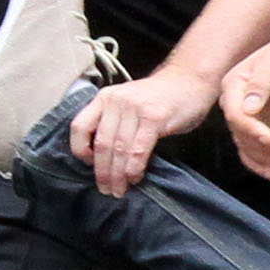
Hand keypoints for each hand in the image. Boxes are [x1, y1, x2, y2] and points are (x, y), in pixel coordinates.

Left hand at [72, 67, 217, 196]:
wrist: (191, 79)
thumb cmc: (161, 97)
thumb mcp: (128, 103)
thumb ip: (115, 122)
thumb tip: (104, 158)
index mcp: (105, 98)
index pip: (79, 127)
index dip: (80, 150)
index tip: (90, 165)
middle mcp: (116, 101)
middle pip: (101, 144)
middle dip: (102, 172)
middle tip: (106, 189)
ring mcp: (135, 108)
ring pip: (118, 149)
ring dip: (117, 175)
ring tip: (120, 190)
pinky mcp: (154, 118)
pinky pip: (138, 150)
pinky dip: (134, 168)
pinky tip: (135, 177)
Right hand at [216, 28, 269, 180]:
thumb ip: (262, 83)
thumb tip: (249, 108)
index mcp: (232, 85)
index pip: (235, 115)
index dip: (250, 129)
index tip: (269, 138)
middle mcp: (234, 103)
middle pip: (241, 134)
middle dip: (262, 148)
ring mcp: (247, 118)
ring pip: (248, 146)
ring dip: (266, 159)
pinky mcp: (259, 127)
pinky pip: (256, 149)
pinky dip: (266, 161)